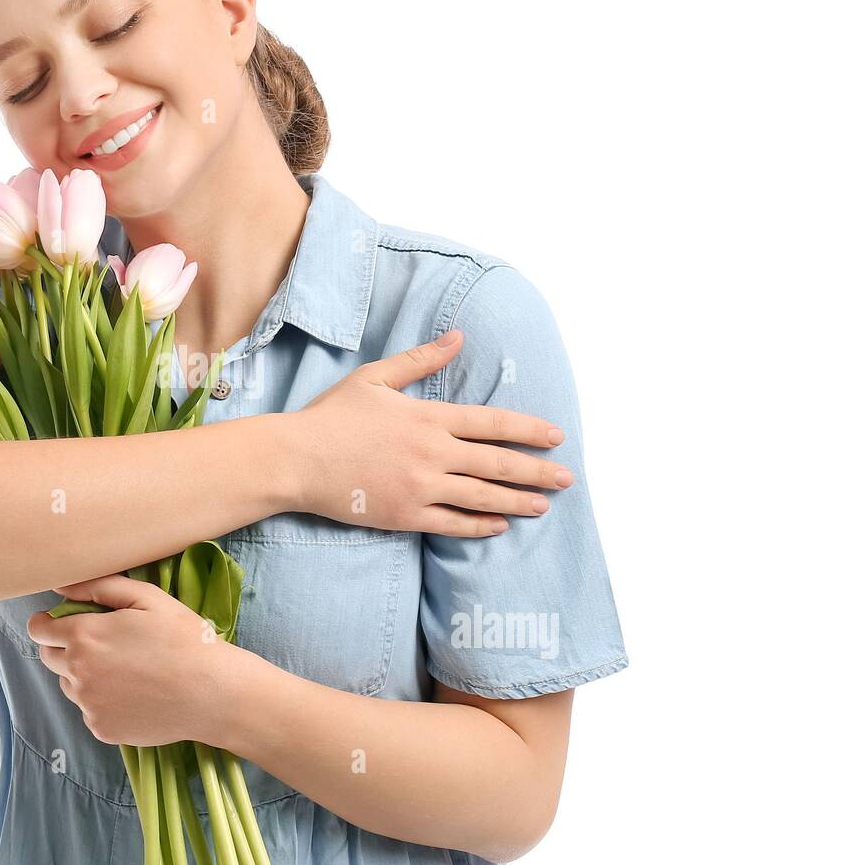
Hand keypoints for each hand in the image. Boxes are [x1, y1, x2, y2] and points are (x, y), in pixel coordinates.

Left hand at [25, 573, 234, 746]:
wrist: (211, 693)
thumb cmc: (183, 638)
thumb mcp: (146, 598)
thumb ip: (98, 587)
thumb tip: (60, 585)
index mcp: (84, 636)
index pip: (38, 629)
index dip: (48, 622)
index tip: (62, 621)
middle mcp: (77, 672)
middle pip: (48, 656)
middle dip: (64, 646)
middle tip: (101, 644)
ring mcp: (88, 704)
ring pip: (69, 684)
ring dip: (83, 675)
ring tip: (123, 669)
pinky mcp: (101, 729)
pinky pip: (89, 710)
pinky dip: (102, 701)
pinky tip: (133, 693)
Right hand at [290, 330, 574, 536]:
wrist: (297, 460)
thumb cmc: (332, 416)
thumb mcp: (375, 377)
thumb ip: (420, 360)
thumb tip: (457, 337)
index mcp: (428, 417)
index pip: (492, 424)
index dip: (529, 430)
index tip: (556, 437)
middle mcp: (432, 453)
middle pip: (498, 464)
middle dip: (537, 472)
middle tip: (567, 478)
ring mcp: (420, 487)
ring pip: (482, 497)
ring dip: (518, 502)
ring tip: (544, 506)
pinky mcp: (405, 515)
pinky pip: (453, 524)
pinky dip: (480, 526)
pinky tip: (500, 526)